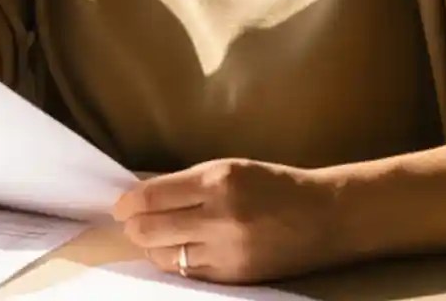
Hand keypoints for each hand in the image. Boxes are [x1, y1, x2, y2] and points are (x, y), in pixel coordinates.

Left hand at [112, 159, 347, 283]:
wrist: (325, 217)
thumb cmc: (274, 185)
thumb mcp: (230, 169)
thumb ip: (187, 182)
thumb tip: (141, 193)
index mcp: (219, 180)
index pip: (153, 196)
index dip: (128, 203)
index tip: (120, 205)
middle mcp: (220, 216)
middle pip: (150, 229)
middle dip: (134, 226)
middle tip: (132, 222)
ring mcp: (227, 250)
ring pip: (164, 255)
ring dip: (153, 246)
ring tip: (158, 236)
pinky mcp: (234, 276)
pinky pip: (188, 273)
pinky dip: (177, 261)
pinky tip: (181, 250)